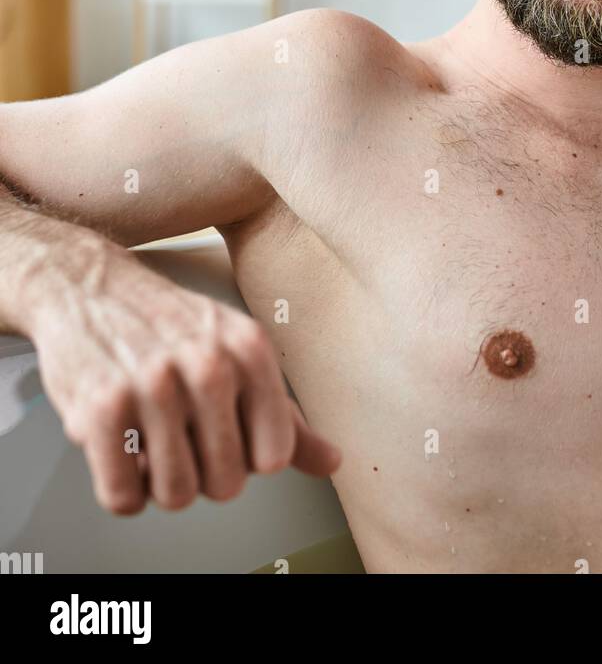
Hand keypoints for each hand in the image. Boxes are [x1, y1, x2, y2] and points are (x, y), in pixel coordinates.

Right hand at [31, 250, 341, 514]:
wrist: (86, 286)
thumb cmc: (170, 326)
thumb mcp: (238, 351)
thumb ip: (284, 413)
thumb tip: (333, 461)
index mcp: (250, 349)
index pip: (274, 456)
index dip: (247, 458)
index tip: (225, 433)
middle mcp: (209, 365)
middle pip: (227, 485)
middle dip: (201, 476)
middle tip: (180, 437)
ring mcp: (154, 385)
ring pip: (176, 496)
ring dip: (158, 483)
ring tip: (150, 441)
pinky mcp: (101, 408)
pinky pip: (123, 497)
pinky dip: (121, 490)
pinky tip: (120, 453)